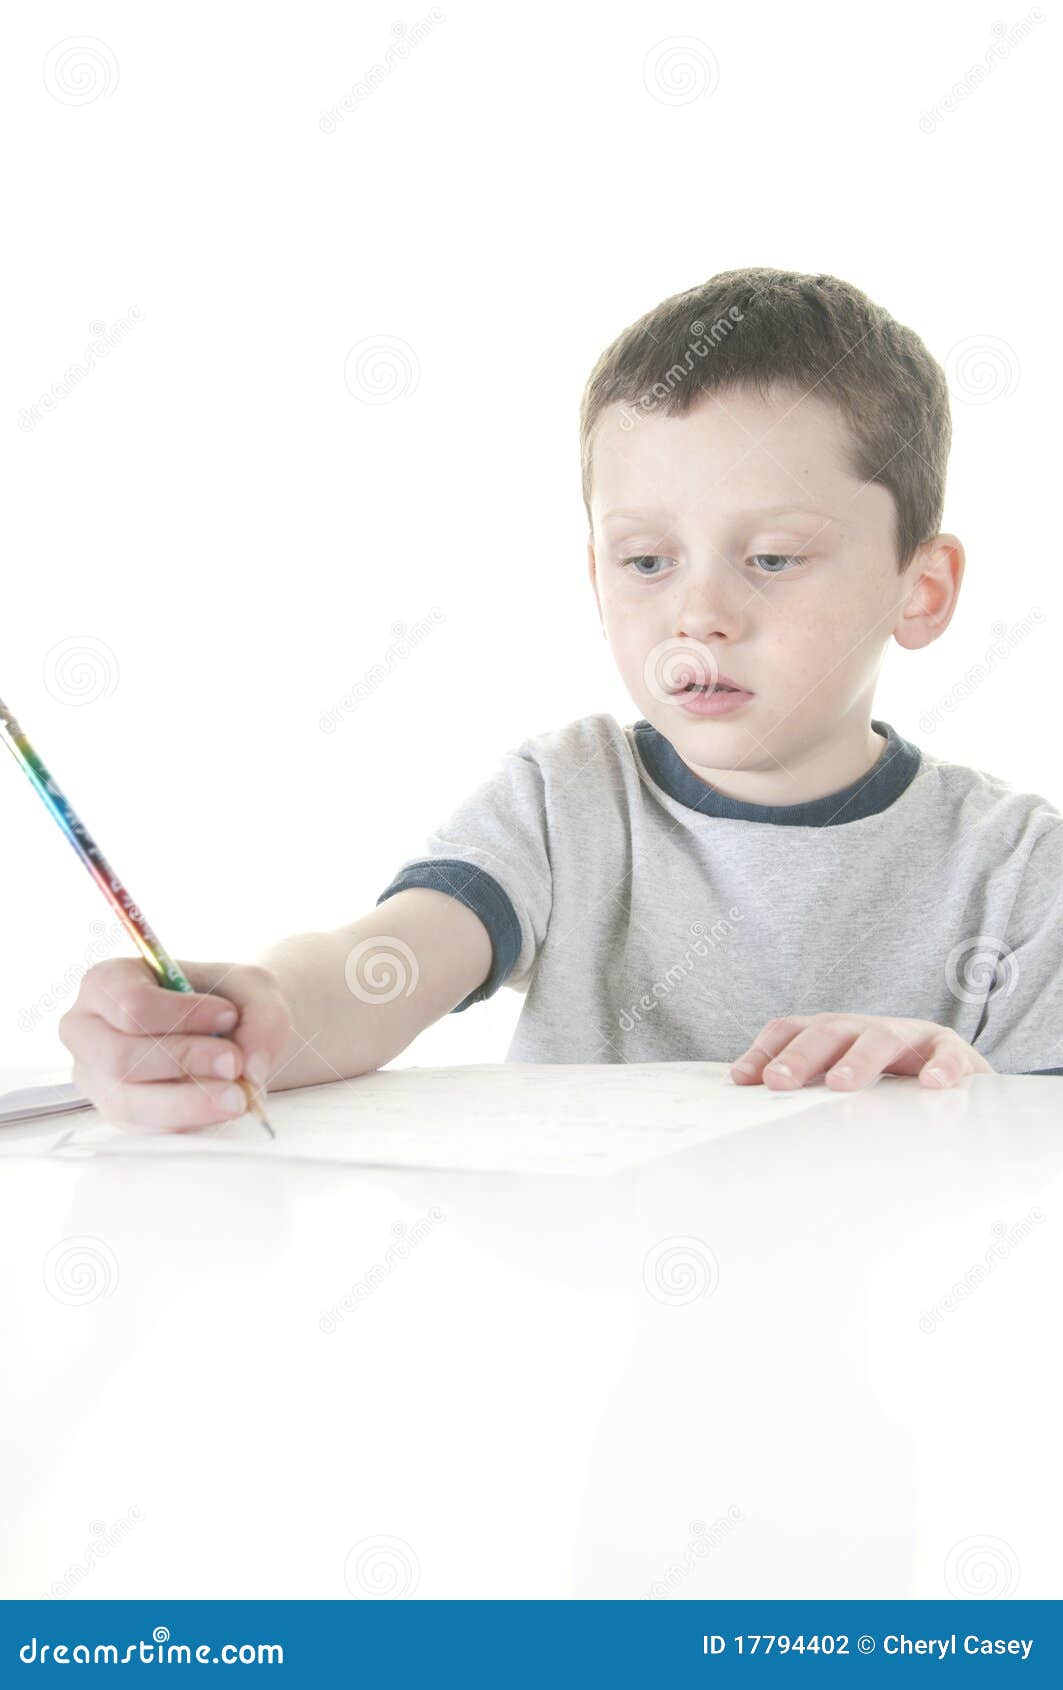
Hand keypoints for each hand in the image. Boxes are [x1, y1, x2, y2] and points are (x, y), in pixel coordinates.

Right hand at [58, 958, 292, 1132]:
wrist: (224, 1030)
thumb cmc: (223, 1000)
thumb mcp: (252, 989)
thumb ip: (261, 1018)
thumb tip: (250, 1067)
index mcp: (106, 982)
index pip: (131, 1004)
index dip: (182, 1014)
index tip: (229, 1015)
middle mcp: (86, 1031)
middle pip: (121, 1056)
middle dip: (184, 1061)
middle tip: (234, 1062)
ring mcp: (96, 1078)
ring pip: (130, 1101)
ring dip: (189, 1100)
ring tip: (239, 1096)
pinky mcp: (119, 1113)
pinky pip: (146, 1127)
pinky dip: (188, 1120)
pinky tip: (221, 1107)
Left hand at [729, 1012, 994, 1090]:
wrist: (957, 1072)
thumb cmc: (889, 1080)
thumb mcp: (844, 1078)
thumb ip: (805, 1085)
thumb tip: (749, 1097)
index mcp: (836, 1034)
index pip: (793, 1030)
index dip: (767, 1051)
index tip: (742, 1079)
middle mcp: (866, 1028)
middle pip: (829, 1032)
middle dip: (801, 1056)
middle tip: (779, 1082)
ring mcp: (909, 1036)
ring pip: (880, 1039)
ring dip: (859, 1060)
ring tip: (842, 1084)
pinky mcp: (951, 1051)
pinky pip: (948, 1054)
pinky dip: (942, 1066)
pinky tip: (933, 1084)